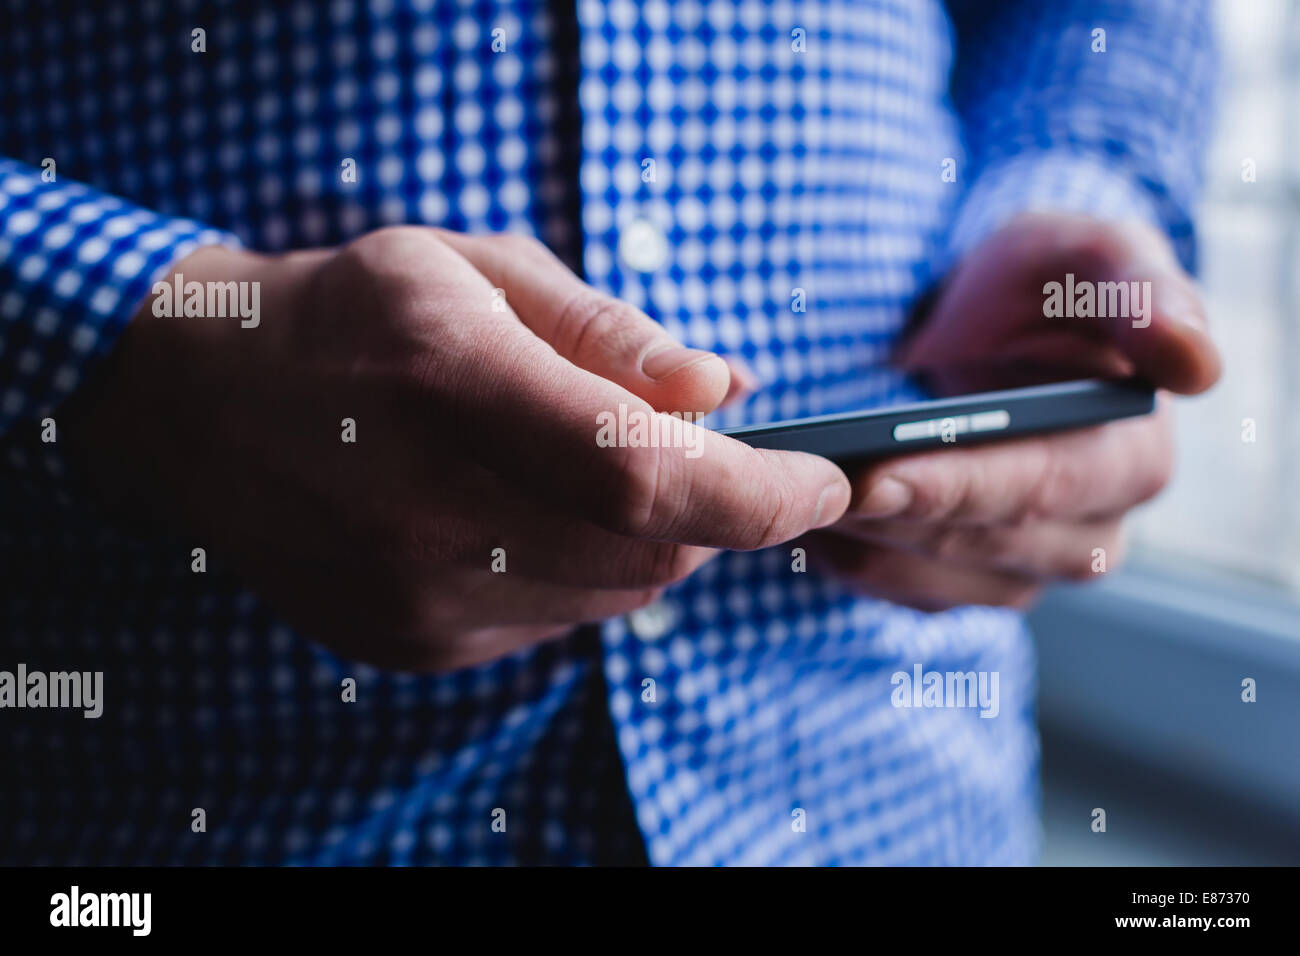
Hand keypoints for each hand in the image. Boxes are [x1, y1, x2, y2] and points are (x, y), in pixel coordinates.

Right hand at [63, 227, 849, 669]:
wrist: (205, 405)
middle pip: (650, 549)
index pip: (644, 472)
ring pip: (615, 595)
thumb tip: (728, 390)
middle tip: (694, 450)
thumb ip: (610, 335)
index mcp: (454, 383)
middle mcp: (431, 509)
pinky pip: (555, 622)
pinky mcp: (414, 644)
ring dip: (645, 539)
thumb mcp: (477, 270)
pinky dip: (578, 573)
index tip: (827, 478)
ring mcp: (418, 595)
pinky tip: (519, 516)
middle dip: (711, 507)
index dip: (761, 490)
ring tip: (585, 471)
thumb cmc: (356, 313)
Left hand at [801, 213, 1221, 610]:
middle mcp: (1092, 526)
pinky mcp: (974, 577)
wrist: (986, 320)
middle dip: (893, 519)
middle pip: (983, 543)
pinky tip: (807, 528)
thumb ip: (1139, 292)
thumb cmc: (1040, 283)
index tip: (877, 475)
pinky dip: (855, 563)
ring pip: (942, 579)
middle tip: (807, 490)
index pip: (1040, 487)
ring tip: (792, 505)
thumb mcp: (1087, 254)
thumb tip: (1196, 364)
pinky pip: (910, 592)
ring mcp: (1030, 561)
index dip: (958, 487)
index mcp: (1131, 454)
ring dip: (866, 547)